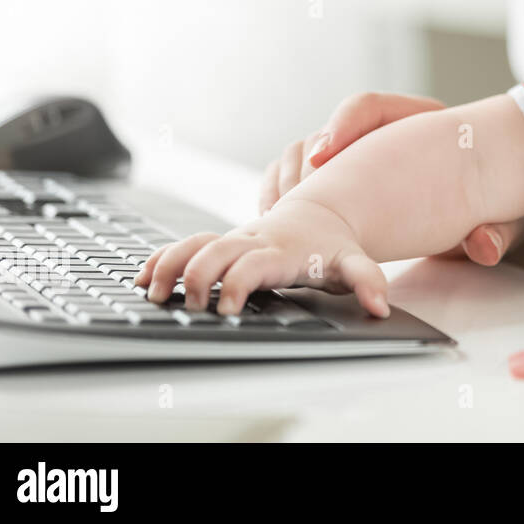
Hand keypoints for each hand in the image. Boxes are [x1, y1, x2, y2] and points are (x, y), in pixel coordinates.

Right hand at [134, 199, 390, 317]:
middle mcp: (252, 241)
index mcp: (279, 250)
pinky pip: (186, 245)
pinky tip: (144, 279)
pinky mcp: (222, 242)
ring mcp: (234, 239)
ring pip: (194, 244)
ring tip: (154, 294)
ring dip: (170, 266)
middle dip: (197, 279)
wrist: (322, 213)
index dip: (236, 285)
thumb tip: (380, 306)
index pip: (251, 265)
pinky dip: (162, 259)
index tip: (229, 310)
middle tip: (191, 308)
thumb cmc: (333, 244)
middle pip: (214, 252)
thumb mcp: (354, 262)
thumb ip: (368, 281)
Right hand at [258, 91, 523, 265]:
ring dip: (289, 186)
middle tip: (300, 200)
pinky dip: (282, 202)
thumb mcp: (509, 216)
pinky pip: (293, 184)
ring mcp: (356, 161)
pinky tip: (283, 228)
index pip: (369, 107)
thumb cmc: (502, 206)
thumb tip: (483, 246)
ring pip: (301, 158)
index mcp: (423, 124)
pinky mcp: (340, 188)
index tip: (325, 154)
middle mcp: (382, 138)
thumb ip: (500, 230)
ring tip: (286, 218)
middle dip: (306, 166)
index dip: (342, 124)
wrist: (496, 215)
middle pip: (324, 135)